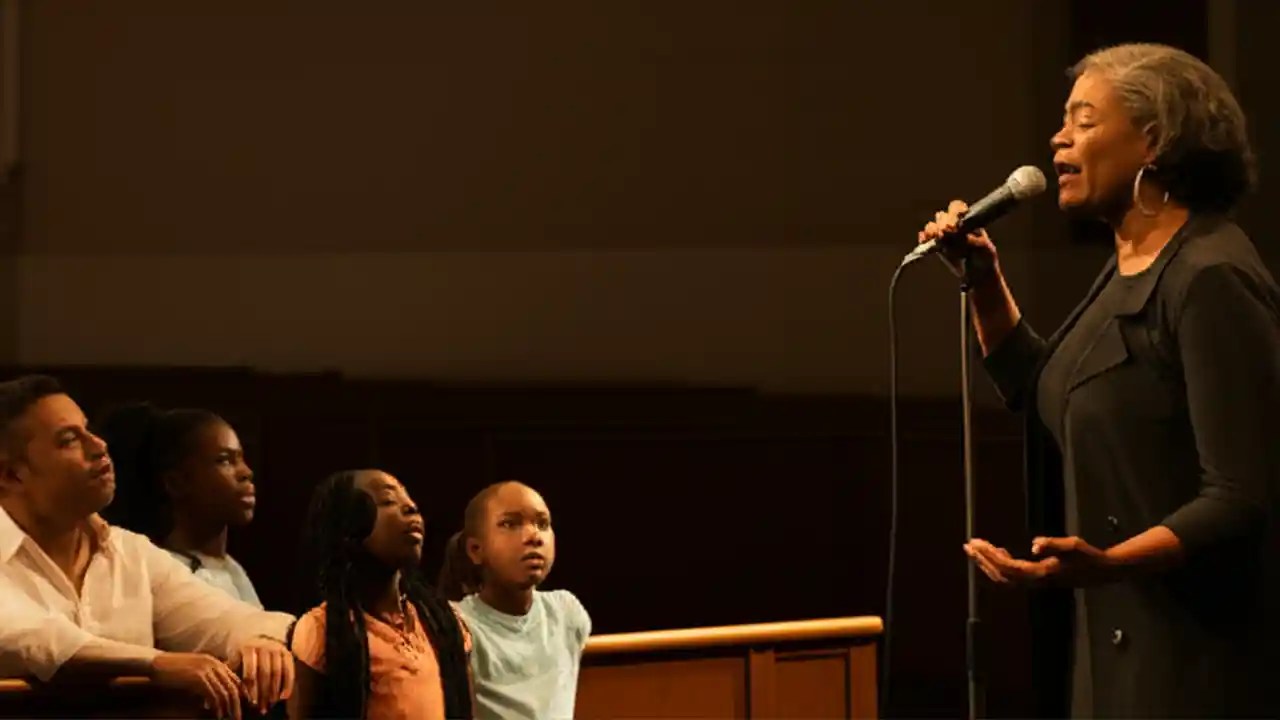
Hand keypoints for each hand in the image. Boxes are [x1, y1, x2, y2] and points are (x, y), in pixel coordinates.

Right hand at [150, 651, 242, 719]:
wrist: (154, 664)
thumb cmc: (171, 671)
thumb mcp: (193, 671)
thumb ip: (206, 679)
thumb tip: (213, 699)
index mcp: (214, 662)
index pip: (234, 679)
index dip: (242, 694)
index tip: (245, 706)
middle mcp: (213, 664)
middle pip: (233, 687)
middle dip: (237, 704)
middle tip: (238, 718)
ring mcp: (206, 670)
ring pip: (224, 692)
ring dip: (228, 708)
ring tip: (228, 718)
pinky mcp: (198, 677)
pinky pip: (213, 694)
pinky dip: (216, 706)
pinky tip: (217, 714)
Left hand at [236, 637, 295, 714]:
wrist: (256, 636)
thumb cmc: (242, 653)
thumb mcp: (234, 658)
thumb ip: (231, 674)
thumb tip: (225, 694)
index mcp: (248, 648)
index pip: (250, 672)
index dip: (251, 689)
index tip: (251, 702)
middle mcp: (264, 646)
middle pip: (265, 673)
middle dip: (264, 693)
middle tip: (262, 707)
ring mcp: (277, 648)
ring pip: (277, 673)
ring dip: (275, 691)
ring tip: (271, 704)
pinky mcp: (286, 653)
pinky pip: (289, 670)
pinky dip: (288, 684)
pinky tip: (284, 697)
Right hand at [918, 200, 999, 281]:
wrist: (977, 274)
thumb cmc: (984, 258)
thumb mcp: (982, 247)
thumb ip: (967, 238)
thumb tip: (951, 233)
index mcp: (968, 220)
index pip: (957, 208)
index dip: (954, 212)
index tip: (955, 222)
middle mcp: (954, 225)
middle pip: (942, 216)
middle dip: (942, 223)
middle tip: (944, 233)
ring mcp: (944, 235)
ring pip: (932, 226)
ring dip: (932, 231)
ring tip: (937, 238)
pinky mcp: (936, 246)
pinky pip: (925, 239)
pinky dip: (924, 239)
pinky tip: (925, 241)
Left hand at [964, 537, 1114, 587]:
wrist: (1101, 571)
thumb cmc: (1087, 556)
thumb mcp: (1073, 546)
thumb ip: (1054, 544)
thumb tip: (1034, 545)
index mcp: (1041, 574)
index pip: (1008, 568)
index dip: (990, 556)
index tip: (976, 543)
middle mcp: (1036, 581)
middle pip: (1001, 576)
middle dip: (983, 561)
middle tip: (969, 545)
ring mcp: (1036, 582)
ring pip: (1005, 579)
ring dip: (989, 564)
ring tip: (977, 548)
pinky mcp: (1038, 580)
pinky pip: (1012, 576)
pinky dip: (1000, 565)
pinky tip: (999, 551)